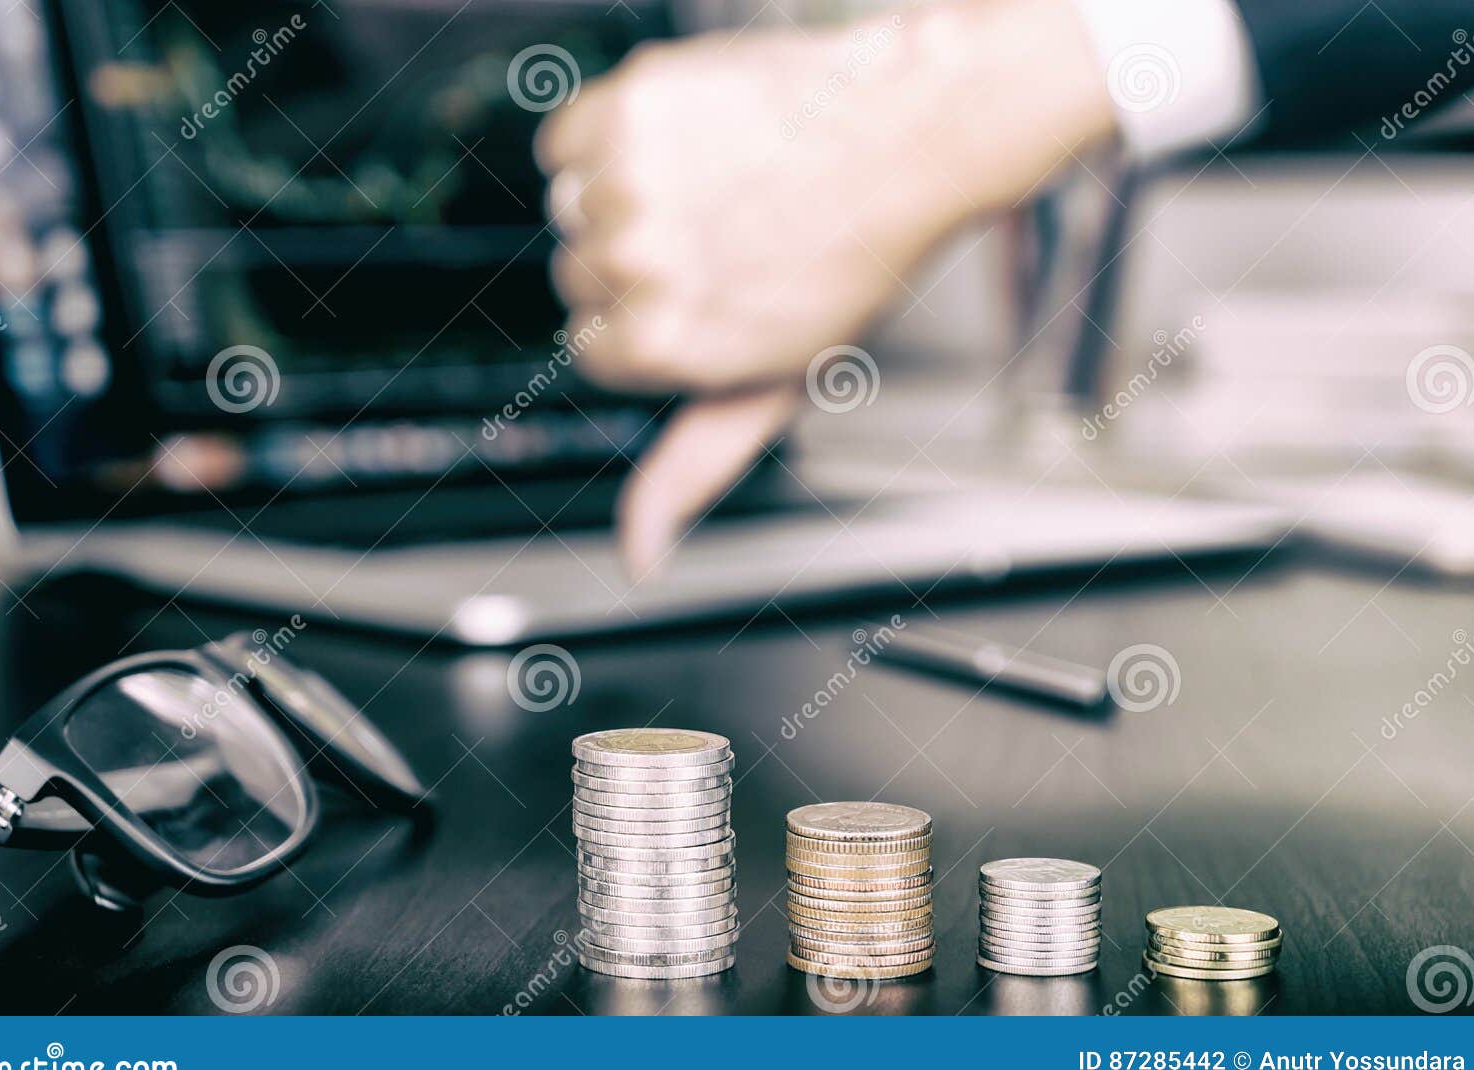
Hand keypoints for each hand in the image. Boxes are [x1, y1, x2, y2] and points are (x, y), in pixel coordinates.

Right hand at [535, 0, 1113, 579]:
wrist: (909, 139)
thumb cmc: (853, 262)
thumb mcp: (774, 387)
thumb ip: (693, 467)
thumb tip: (638, 559)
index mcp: (663, 344)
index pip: (594, 346)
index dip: (651, 319)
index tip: (709, 291)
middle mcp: (637, 267)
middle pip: (579, 275)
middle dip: (640, 258)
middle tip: (724, 235)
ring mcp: (631, 183)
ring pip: (570, 206)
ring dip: (622, 196)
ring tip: (712, 188)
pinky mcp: (630, 105)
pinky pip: (565, 141)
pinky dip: (604, 137)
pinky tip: (684, 145)